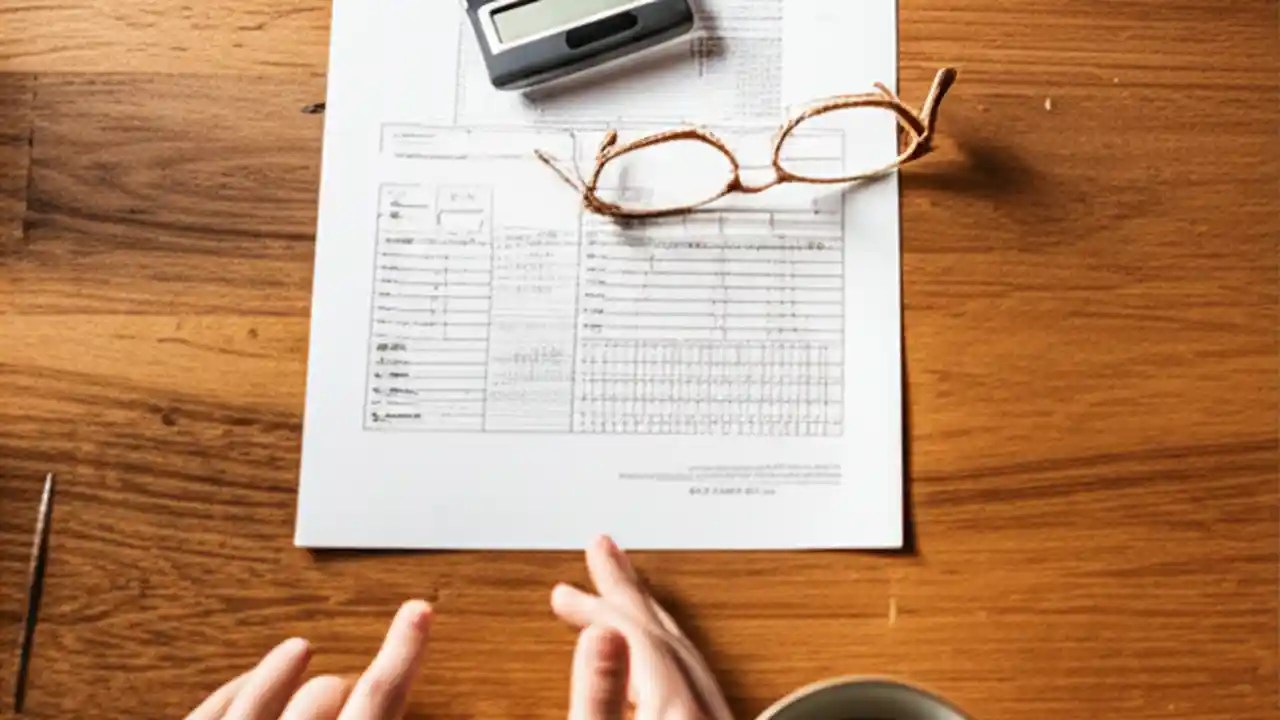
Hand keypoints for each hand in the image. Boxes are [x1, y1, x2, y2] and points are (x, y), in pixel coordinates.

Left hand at [185, 600, 432, 719]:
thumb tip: (392, 705)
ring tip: (300, 649)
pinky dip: (231, 693)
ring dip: (281, 675)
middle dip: (342, 687)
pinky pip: (207, 715)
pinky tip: (243, 683)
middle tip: (353, 688)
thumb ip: (374, 719)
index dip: (403, 653)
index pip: (378, 701)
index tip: (418, 610)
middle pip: (322, 694)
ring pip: (256, 699)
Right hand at [552, 536, 731, 719]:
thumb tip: (599, 633)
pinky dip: (662, 652)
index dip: (600, 606)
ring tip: (622, 588)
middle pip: (669, 634)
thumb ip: (600, 693)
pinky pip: (690, 678)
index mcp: (682, 708)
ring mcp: (716, 719)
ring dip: (646, 616)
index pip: (641, 635)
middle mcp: (711, 712)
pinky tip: (642, 652)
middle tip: (603, 551)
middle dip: (628, 591)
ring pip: (685, 654)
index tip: (567, 593)